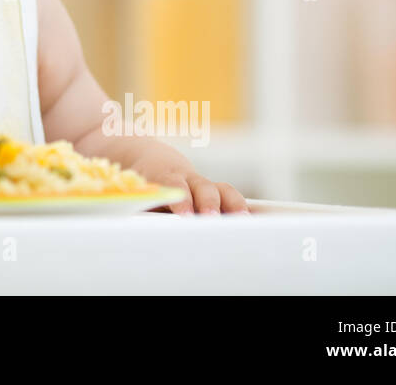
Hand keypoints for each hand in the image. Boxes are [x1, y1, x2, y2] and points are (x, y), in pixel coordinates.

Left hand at [135, 155, 249, 214]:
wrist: (155, 163)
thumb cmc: (145, 187)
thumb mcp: (139, 194)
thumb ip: (146, 208)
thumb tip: (150, 232)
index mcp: (165, 176)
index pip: (175, 185)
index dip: (182, 200)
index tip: (186, 215)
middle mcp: (189, 179)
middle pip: (203, 187)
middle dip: (210, 204)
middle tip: (213, 219)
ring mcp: (205, 186)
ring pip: (224, 191)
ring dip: (235, 207)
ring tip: (244, 222)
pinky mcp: (217, 195)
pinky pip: (233, 199)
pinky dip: (244, 210)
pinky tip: (255, 224)